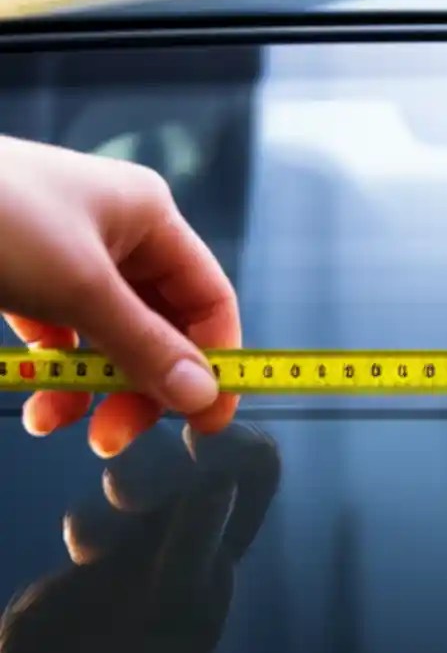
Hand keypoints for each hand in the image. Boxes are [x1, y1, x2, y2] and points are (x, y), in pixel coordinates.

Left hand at [0, 136, 239, 456]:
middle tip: (115, 435)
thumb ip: (145, 348)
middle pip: (159, 326)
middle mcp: (118, 234)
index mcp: (148, 217)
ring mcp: (70, 256)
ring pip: (109, 337)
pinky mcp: (26, 277)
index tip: (205, 421)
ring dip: (91, 386)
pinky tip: (35, 399)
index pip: (208, 298)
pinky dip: (54, 370)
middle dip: (140, 384)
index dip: (215, 359)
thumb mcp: (79, 290)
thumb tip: (203, 397)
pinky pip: (61, 334)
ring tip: (56, 422)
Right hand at [0, 421, 279, 652]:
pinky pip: (95, 512)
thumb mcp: (176, 593)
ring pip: (142, 473)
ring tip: (110, 523)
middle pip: (192, 457)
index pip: (258, 466)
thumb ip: (195, 535)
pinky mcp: (101, 553)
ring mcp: (147, 541)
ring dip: (125, 483)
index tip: (195, 435)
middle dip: (161, 458)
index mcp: (231, 541)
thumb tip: (219, 475)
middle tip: (131, 491)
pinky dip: (88, 523)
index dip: (235, 438)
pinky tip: (85, 555)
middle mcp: (197, 532)